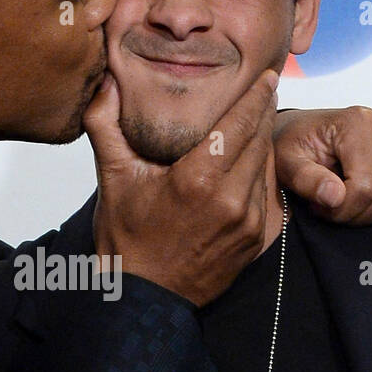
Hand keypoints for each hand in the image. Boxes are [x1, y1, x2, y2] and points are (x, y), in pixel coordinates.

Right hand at [85, 67, 278, 307]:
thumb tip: (104, 82)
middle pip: (260, 142)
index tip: (267, 74)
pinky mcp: (258, 241)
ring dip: (263, 144)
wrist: (146, 297)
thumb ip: (106, 125)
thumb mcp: (112, 179)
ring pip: (267, 168)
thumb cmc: (127, 239)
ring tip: (256, 122)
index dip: (256, 95)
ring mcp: (249, 223)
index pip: (240, 124)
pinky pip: (267, 196)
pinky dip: (261, 175)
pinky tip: (250, 164)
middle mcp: (231, 201)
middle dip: (263, 113)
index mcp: (198, 180)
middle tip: (264, 88)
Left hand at [273, 105, 371, 224]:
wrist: (308, 131)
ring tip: (352, 200)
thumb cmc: (296, 146)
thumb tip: (335, 197)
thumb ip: (305, 179)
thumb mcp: (285, 162)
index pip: (366, 187)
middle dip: (359, 214)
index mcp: (358, 122)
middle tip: (334, 207)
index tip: (320, 206)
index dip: (342, 210)